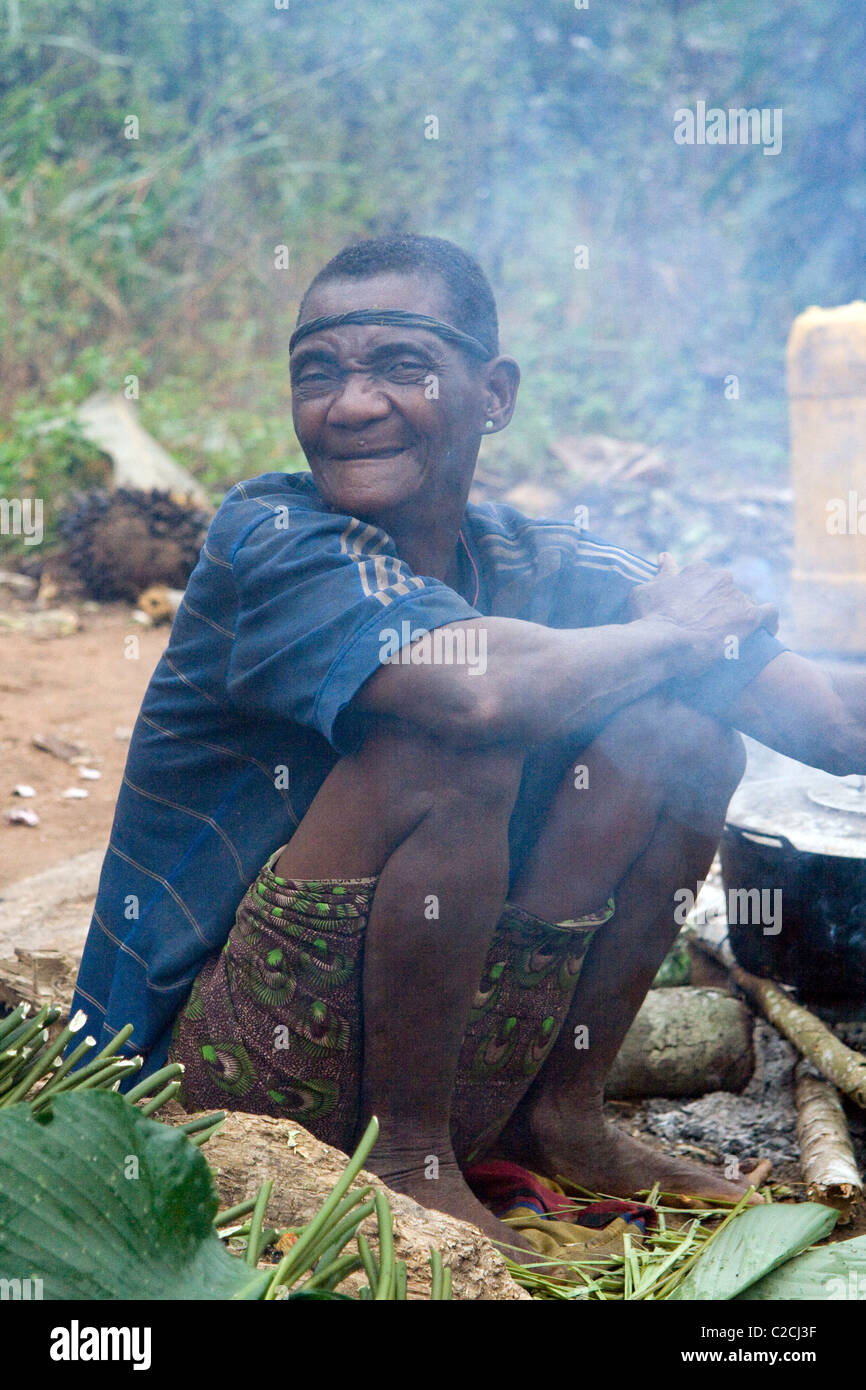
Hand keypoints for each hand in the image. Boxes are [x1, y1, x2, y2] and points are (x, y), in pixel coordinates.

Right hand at [629, 553, 778, 674]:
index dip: (705, 597)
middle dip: (722, 607)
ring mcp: (737, 596)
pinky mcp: (750, 617)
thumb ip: (660, 573)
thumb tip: (664, 557)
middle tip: (711, 629)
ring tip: (732, 639)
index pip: (708, 579)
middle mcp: (721, 577)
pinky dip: (769, 623)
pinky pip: (769, 614)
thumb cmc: (649, 619)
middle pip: (728, 592)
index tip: (699, 612)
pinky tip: (766, 633)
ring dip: (739, 618)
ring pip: (746, 604)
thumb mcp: (645, 591)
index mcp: (698, 570)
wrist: (662, 643)